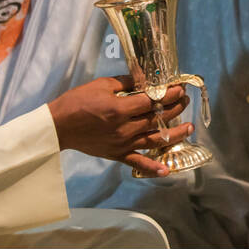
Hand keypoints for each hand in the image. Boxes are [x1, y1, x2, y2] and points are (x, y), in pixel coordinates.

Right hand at [47, 76, 193, 177]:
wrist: (58, 126)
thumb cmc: (78, 102)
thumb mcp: (102, 85)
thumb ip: (127, 82)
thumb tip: (146, 78)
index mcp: (120, 108)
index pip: (152, 101)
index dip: (170, 93)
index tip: (181, 87)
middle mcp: (124, 128)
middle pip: (157, 118)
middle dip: (175, 108)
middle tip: (185, 100)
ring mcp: (122, 143)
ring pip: (155, 140)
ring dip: (175, 134)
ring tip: (189, 127)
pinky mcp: (117, 154)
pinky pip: (137, 163)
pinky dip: (152, 168)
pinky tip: (166, 170)